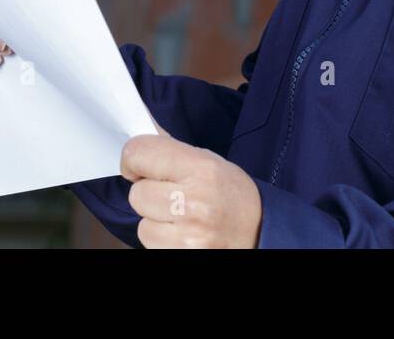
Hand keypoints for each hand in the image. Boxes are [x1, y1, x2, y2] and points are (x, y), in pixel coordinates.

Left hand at [122, 132, 262, 247]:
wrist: (260, 232)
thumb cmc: (233, 194)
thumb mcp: (210, 161)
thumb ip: (172, 151)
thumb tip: (137, 138)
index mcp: (201, 168)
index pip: (139, 154)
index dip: (133, 159)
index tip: (139, 166)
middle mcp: (193, 202)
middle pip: (137, 194)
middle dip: (149, 193)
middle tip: (171, 194)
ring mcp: (188, 235)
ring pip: (142, 224)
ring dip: (155, 220)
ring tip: (180, 216)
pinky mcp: (182, 255)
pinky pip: (150, 244)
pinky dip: (161, 239)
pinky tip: (182, 232)